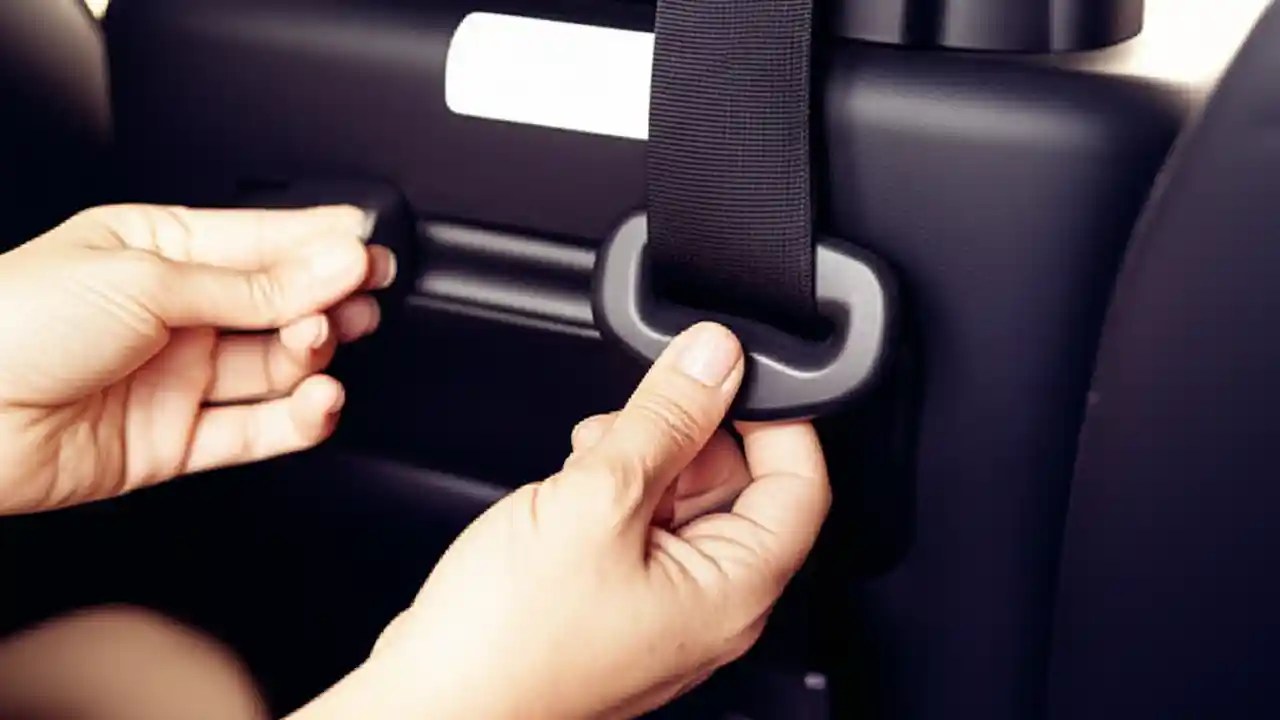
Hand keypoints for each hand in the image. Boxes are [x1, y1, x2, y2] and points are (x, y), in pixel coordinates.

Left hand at [0, 204, 394, 514]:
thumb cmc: (14, 324)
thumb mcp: (146, 280)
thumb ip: (251, 283)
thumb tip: (332, 261)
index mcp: (159, 249)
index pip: (262, 241)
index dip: (320, 245)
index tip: (370, 248)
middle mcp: (175, 313)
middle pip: (278, 305)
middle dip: (326, 300)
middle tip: (363, 297)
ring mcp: (177, 377)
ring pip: (274, 367)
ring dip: (311, 355)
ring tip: (324, 343)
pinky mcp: (177, 439)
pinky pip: (256, 428)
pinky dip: (297, 418)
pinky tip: (319, 400)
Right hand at [293, 323, 830, 719]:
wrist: (433, 701)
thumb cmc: (510, 640)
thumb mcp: (598, 500)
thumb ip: (666, 418)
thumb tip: (717, 358)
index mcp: (735, 590)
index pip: (802, 484)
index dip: (776, 416)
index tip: (732, 371)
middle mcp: (710, 604)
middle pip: (742, 486)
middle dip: (692, 434)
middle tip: (641, 411)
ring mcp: (661, 604)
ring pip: (684, 500)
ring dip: (645, 456)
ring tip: (593, 453)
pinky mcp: (616, 599)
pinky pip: (641, 526)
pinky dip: (616, 489)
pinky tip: (574, 482)